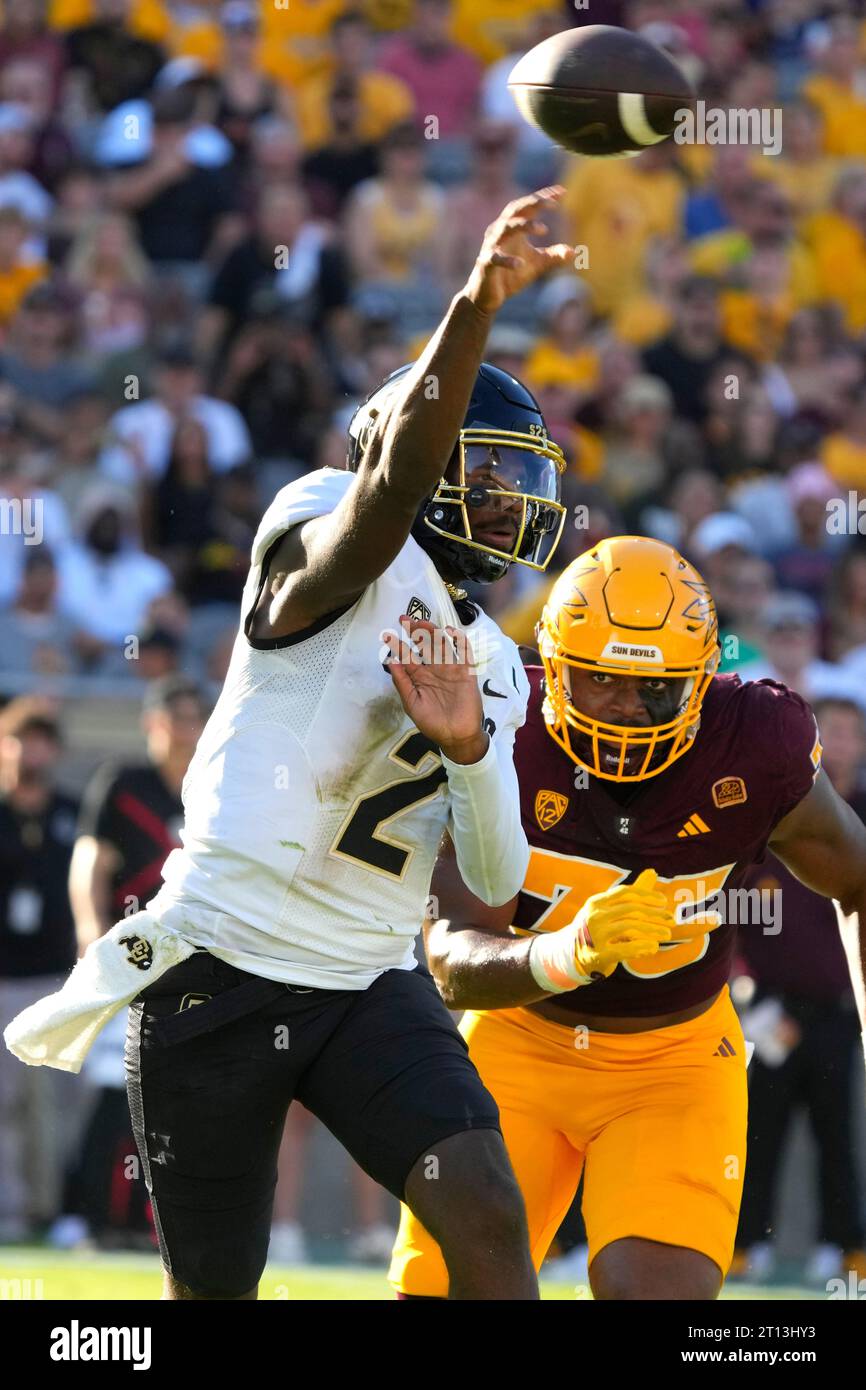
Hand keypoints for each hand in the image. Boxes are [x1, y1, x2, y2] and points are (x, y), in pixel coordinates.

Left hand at [381, 617, 485, 760]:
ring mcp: (450, 670)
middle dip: (415, 632)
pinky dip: (459, 642)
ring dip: (432, 633)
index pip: (408, 657)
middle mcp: (434, 670)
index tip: (387, 635)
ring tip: (422, 623)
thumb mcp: (412, 703)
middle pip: (424, 645)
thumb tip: (390, 661)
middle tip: (405, 619)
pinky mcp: (466, 673)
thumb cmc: (432, 722)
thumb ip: (402, 682)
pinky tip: (451, 632)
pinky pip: (464, 654)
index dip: (398, 646)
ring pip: (441, 645)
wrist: (456, 736)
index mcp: (419, 677)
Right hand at [462, 186, 577, 315]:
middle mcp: (500, 232)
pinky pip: (495, 258)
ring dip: (524, 226)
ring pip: (505, 229)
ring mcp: (492, 247)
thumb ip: (554, 256)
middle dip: (533, 203)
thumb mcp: (537, 264)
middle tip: (552, 203)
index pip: (528, 207)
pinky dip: (508, 261)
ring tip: (543, 229)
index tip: (562, 191)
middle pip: (515, 210)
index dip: (543, 197)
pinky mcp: (485, 264)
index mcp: (513, 229)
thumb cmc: (511, 276)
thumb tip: (574, 252)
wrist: (487, 297)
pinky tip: (520, 264)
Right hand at [572, 869, 678, 979]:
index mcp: (597, 902)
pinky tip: (653, 947)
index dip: (647, 896)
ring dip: (652, 930)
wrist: (570, 955)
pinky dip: (641, 947)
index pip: (625, 893)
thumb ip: (632, 894)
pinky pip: (623, 949)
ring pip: (629, 928)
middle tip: (671, 920)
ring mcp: (595, 936)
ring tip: (667, 934)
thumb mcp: (608, 909)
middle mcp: (594, 916)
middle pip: (630, 910)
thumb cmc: (596, 928)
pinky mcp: (598, 955)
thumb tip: (652, 872)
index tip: (663, 902)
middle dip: (654, 914)